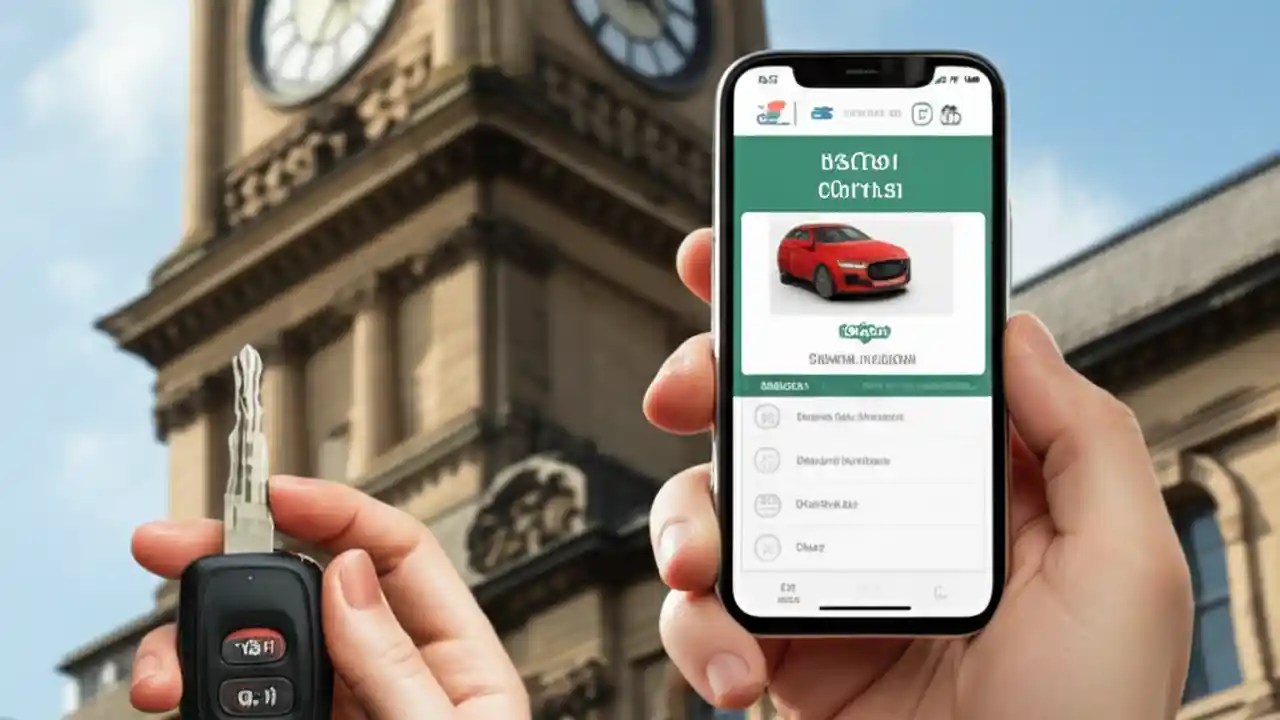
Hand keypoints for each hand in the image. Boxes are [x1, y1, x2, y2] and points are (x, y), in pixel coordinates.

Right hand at [128, 475, 529, 718]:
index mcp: (454, 663)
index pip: (397, 556)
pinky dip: (197, 697)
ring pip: (258, 649)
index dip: (335, 512)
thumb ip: (398, 665)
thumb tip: (349, 576)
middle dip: (236, 563)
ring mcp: (336, 714)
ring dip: (199, 643)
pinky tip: (176, 700)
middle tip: (165, 548)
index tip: (271, 495)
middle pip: (309, 591)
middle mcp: (390, 678)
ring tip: (163, 672)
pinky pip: (237, 707)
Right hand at [643, 229, 1193, 718]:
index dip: (810, 304)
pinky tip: (742, 669)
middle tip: (685, 388)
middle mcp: (879, 518)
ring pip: (713, 505)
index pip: (879, 365)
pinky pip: (698, 615)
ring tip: (700, 561)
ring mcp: (819, 585)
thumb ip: (1085, 434)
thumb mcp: (1124, 565)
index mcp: (961, 483)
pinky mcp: (774, 653)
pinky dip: (698, 635)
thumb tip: (1014, 328)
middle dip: (711, 382)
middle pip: (771, 414)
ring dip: (686, 521)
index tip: (746, 255)